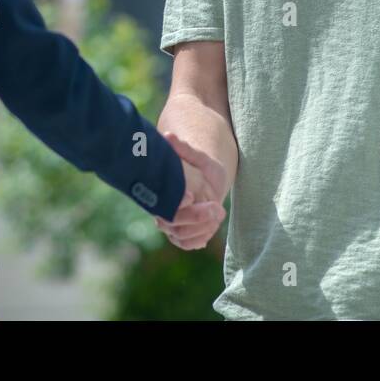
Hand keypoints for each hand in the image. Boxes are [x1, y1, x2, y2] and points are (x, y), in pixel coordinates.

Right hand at [154, 132, 226, 250]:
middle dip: (196, 217)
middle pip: (173, 224)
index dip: (177, 202)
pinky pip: (188, 244)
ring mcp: (171, 225)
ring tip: (218, 212)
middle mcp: (161, 211)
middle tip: (217, 207)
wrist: (208, 183)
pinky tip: (213, 224)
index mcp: (161, 192)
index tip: (192, 195)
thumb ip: (184, 149)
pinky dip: (202, 237)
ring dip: (203, 227)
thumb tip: (168, 136)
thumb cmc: (201, 167)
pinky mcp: (182, 235)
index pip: (163, 203)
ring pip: (182, 236)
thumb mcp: (197, 157)